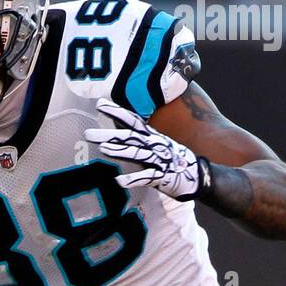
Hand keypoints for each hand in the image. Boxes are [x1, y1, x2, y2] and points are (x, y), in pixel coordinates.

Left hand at [83, 98, 206, 200]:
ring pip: (136, 154)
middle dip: (108, 135)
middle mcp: (153, 146)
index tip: (100, 104)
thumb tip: (122, 132)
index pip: (132, 121)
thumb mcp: (157, 146)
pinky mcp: (162, 177)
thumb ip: (140, 140)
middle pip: (128, 138)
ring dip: (120, 152)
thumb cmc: (174, 161)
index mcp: (152, 137)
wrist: (198, 175)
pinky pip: (146, 178)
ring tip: (104, 149)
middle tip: (87, 134)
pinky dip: (133, 179)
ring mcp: (158, 161)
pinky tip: (119, 181)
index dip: (117, 112)